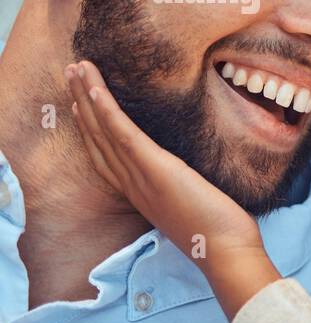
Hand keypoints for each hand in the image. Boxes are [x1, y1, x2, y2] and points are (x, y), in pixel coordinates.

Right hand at [65, 60, 281, 318]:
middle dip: (82, 104)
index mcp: (141, 193)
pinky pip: (124, 135)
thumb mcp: (193, 206)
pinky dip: (107, 112)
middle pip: (98, 139)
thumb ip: (182, 189)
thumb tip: (191, 177)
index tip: (82, 104)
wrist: (227, 253)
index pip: (107, 157)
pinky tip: (96, 90)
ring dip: (88, 97)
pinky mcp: (156, 170)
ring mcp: (142, 178)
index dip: (91, 129)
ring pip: (105, 131)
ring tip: (76, 68)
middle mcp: (133, 185)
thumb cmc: (220, 233)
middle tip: (71, 74)